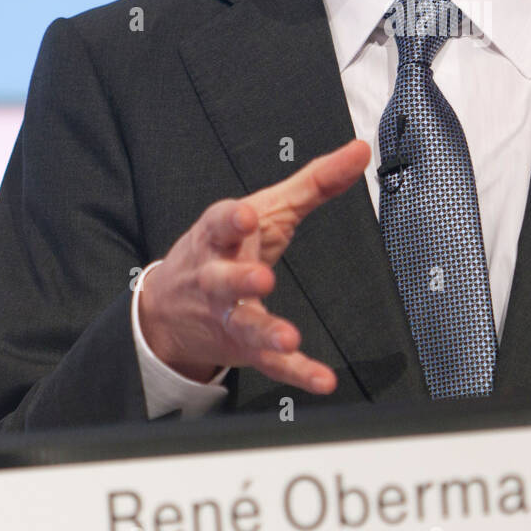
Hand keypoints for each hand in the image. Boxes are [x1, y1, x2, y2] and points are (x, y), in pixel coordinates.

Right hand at [139, 139, 371, 391]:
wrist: (170, 307)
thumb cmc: (228, 246)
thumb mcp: (266, 208)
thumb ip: (315, 181)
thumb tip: (360, 151)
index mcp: (220, 238)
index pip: (219, 224)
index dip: (229, 220)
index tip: (242, 215)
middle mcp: (217, 278)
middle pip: (223, 279)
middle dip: (241, 279)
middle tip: (262, 278)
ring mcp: (229, 316)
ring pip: (244, 325)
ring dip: (266, 332)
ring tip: (288, 337)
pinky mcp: (244, 348)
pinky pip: (272, 364)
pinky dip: (297, 373)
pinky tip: (322, 379)